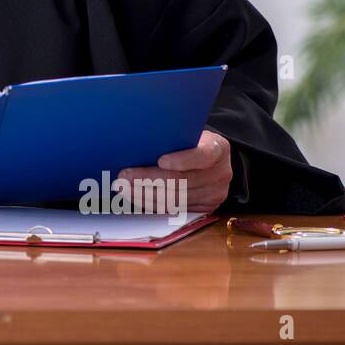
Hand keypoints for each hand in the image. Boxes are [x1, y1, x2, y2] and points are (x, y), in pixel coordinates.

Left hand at [117, 130, 231, 214]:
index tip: (160, 161)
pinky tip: (135, 196)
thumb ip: (173, 138)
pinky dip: (151, 203)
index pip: (202, 155)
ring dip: (145, 193)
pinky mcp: (204, 209)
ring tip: (124, 187)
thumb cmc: (191, 143)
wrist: (210, 161)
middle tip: (126, 176)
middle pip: (183, 181)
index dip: (182, 160)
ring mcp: (215, 194)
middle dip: (150, 179)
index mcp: (219, 148)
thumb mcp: (188, 134)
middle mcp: (221, 174)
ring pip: (176, 198)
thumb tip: (137, 142)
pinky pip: (174, 209)